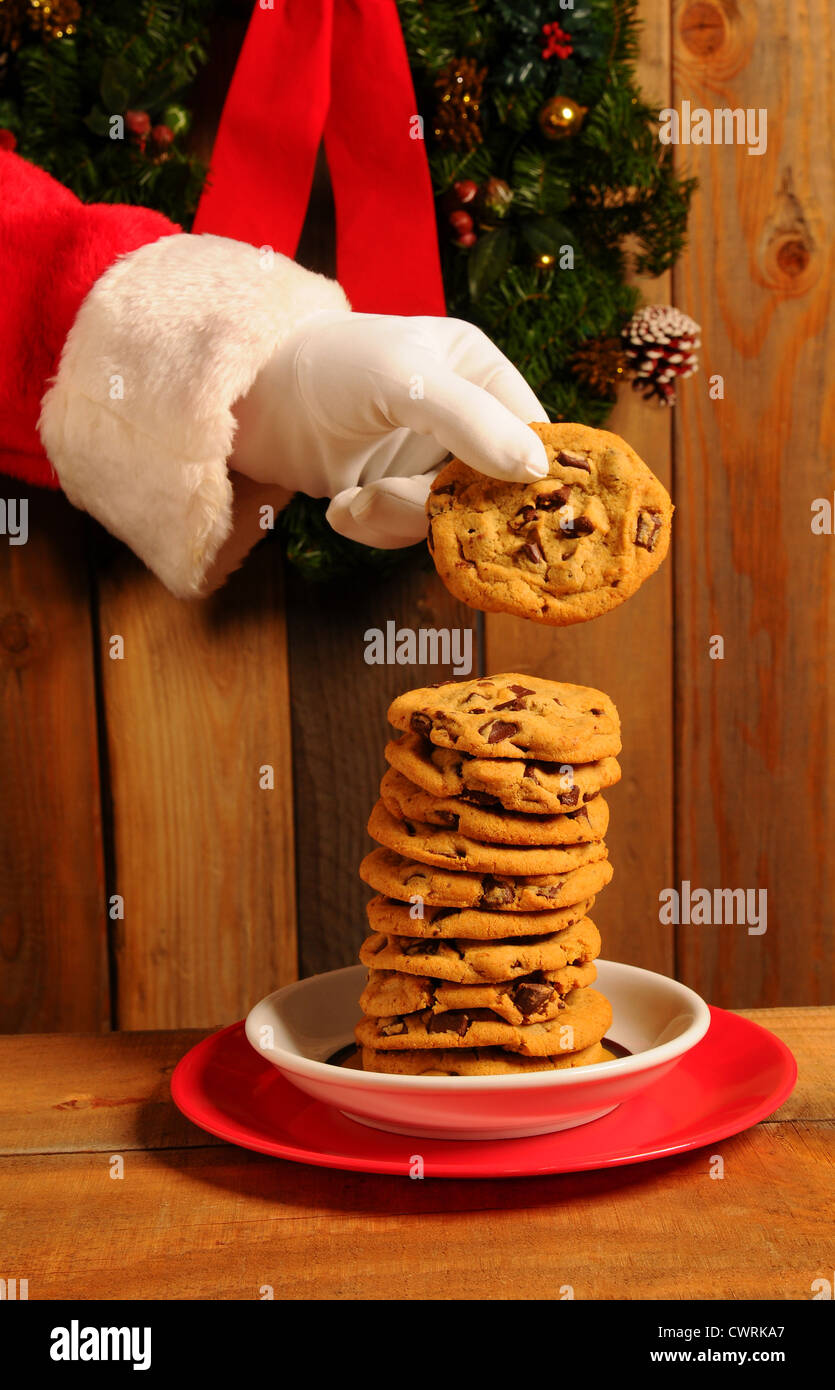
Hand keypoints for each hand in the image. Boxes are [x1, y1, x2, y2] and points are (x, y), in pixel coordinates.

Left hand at [230, 311, 548, 547]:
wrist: (245, 397)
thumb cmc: (326, 364)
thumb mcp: (403, 379)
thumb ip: (470, 420)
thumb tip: (535, 469)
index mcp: (480, 373)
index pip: (534, 434)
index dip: (529, 476)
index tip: (514, 512)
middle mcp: (463, 418)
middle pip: (493, 488)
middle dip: (443, 506)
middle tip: (390, 499)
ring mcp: (427, 461)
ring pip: (449, 518)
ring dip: (397, 520)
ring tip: (353, 499)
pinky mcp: (392, 494)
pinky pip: (408, 534)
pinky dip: (372, 528)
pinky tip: (339, 505)